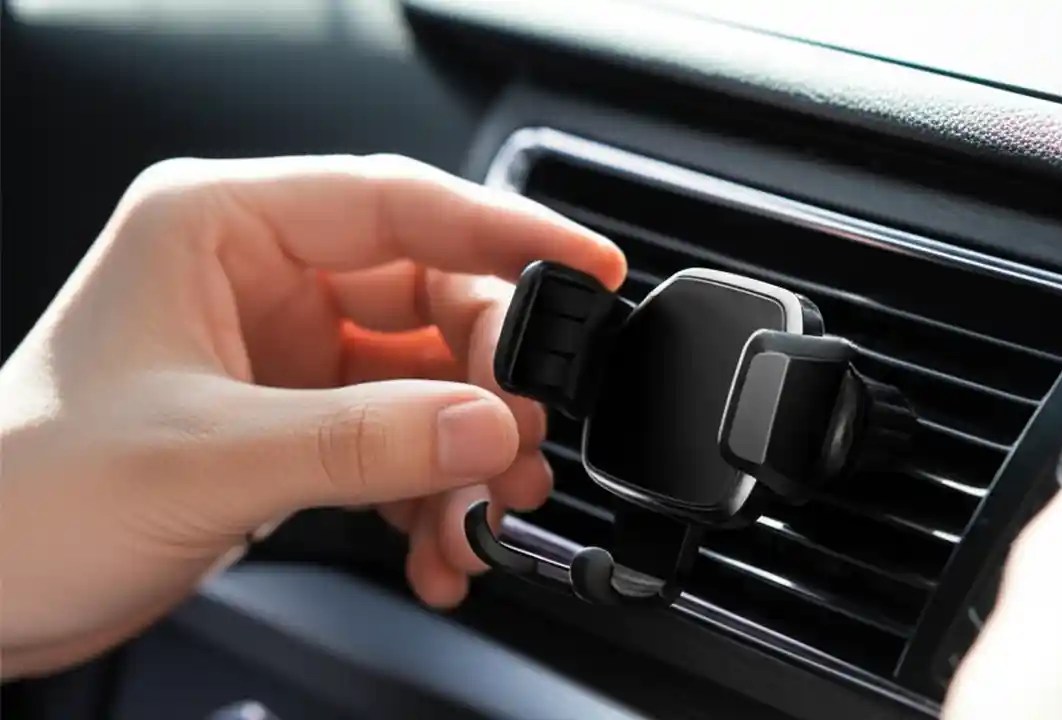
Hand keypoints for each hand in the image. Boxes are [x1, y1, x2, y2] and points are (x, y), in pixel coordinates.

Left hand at [0, 155, 624, 677]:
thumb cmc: (25, 495)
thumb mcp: (206, 458)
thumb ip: (363, 439)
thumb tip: (490, 424)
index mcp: (223, 228)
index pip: (399, 203)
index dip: (506, 233)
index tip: (589, 268)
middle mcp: (264, 278)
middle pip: (431, 297)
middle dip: (489, 376)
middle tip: (521, 439)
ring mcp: (287, 353)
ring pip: (427, 377)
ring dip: (468, 450)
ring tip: (482, 515)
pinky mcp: (299, 421)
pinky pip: (401, 439)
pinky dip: (431, 494)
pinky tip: (438, 547)